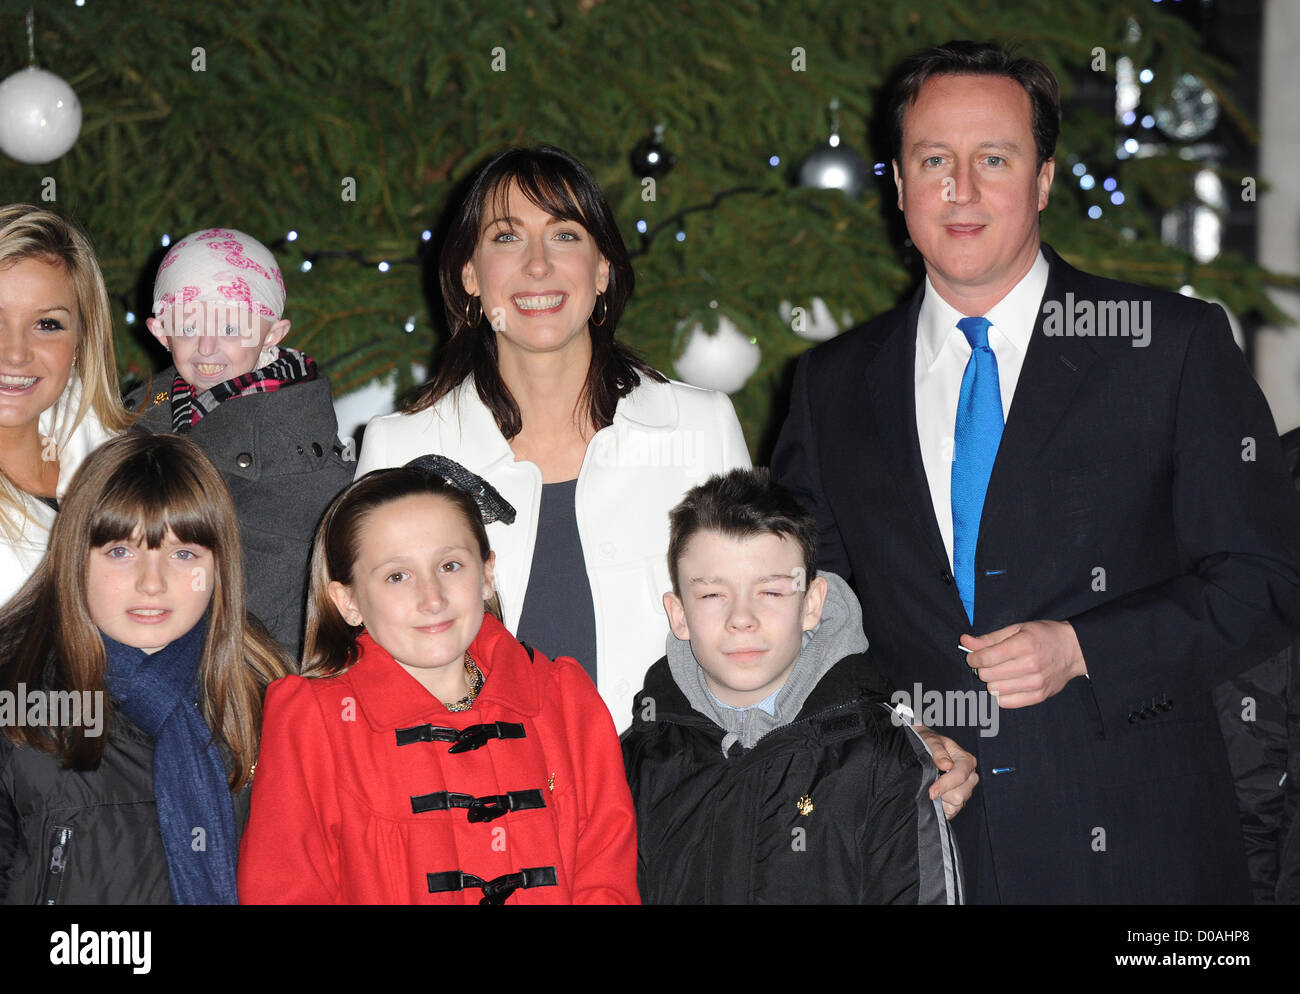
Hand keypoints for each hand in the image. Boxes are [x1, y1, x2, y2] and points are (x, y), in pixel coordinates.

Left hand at [913, 725, 978, 819]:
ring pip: (957, 804)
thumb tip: (946, 765)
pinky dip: (943, 807)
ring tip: (932, 789)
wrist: (925, 748)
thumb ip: (938, 752)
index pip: (960, 777)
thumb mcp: (932, 741)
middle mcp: (969, 776)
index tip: (931, 791)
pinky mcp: (958, 800)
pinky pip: (953, 811)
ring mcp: (965, 789)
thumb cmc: (930, 743)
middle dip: (943, 793)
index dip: (944, 785)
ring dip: (942, 800)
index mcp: (966, 760)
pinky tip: (936, 798)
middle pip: (960, 794)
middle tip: (930, 787)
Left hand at [963, 620, 1086, 708]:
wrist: (1074, 650)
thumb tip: (965, 641)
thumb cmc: (1044, 636)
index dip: (973, 658)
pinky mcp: (1039, 696)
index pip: (986, 659)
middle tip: (989, 663)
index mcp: (1023, 646)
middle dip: (982, 669)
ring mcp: (1035, 683)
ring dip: (992, 682)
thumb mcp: (1017, 629)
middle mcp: (1029, 666)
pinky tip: (1006, 684)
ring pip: (994, 690)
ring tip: (1000, 673)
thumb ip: (989, 638)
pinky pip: (1007, 702)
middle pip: (987, 675)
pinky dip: (1001, 694)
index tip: (973, 656)